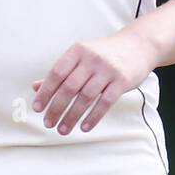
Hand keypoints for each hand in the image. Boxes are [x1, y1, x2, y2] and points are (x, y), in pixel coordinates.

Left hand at [31, 29, 157, 134]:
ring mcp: (107, 69)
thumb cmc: (104, 54)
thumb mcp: (81, 56)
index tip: (37, 108)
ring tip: (63, 129)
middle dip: (56, 108)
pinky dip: (93, 117)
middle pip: (69, 87)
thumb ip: (60, 72)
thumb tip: (36, 87)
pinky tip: (84, 127)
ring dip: (72, 116)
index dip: (45, 92)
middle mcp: (91, 58)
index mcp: (77, 51)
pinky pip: (105, 102)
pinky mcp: (122, 81)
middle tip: (48, 123)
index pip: (56, 73)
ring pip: (86, 97)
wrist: (138, 45)